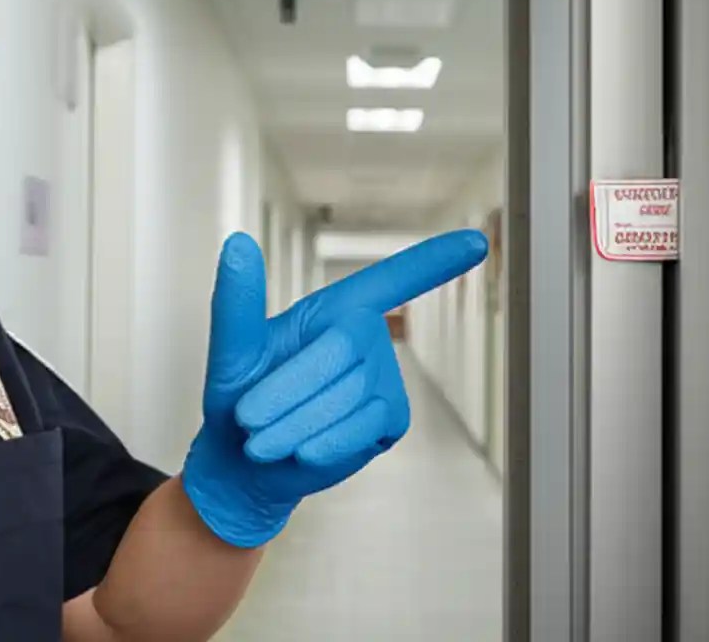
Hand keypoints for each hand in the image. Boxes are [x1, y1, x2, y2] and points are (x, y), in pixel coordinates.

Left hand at [181, 229, 488, 547]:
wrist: (247, 466)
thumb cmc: (240, 401)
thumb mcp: (232, 352)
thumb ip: (237, 301)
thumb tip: (238, 244)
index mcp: (336, 309)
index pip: (393, 279)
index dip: (434, 261)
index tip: (476, 242)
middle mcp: (368, 336)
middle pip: (342, 349)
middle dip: (289, 389)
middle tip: (249, 418)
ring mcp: (385, 378)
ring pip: (350, 394)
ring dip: (298, 423)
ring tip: (266, 440)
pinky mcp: (392, 419)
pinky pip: (364, 425)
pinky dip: (326, 441)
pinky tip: (303, 450)